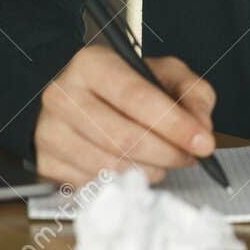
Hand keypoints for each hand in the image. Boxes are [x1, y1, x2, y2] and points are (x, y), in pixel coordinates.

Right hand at [34, 46, 216, 185]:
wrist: (80, 97)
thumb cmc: (124, 86)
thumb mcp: (164, 74)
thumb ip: (192, 93)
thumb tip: (201, 128)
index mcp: (91, 64)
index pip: (136, 97)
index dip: (174, 124)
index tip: (203, 143)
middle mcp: (63, 95)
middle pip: (123, 138)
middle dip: (167, 153)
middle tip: (188, 157)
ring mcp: (49, 131)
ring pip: (110, 167)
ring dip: (149, 171)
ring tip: (162, 161)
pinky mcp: (46, 162)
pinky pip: (94, 185)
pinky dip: (123, 184)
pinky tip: (134, 168)